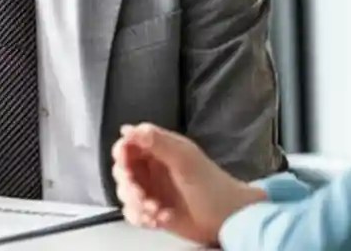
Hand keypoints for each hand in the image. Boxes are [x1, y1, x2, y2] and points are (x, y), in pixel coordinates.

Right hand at [111, 124, 265, 245]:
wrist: (229, 220)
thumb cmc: (213, 187)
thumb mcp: (184, 159)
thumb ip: (157, 142)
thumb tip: (129, 129)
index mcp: (160, 149)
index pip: (129, 144)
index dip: (121, 152)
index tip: (124, 163)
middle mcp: (154, 168)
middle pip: (122, 170)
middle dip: (128, 184)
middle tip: (140, 193)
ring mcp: (153, 190)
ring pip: (125, 193)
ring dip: (136, 203)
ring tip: (154, 209)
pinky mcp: (153, 210)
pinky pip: (134, 213)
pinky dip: (140, 217)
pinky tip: (156, 219)